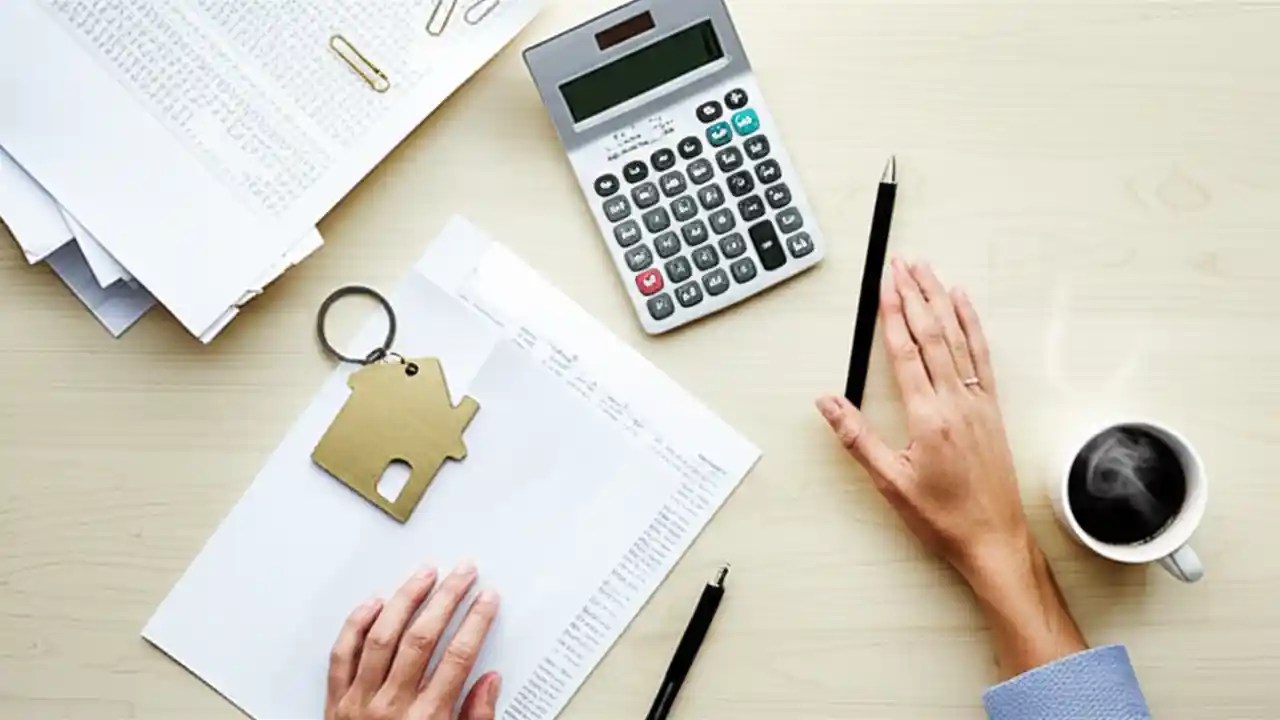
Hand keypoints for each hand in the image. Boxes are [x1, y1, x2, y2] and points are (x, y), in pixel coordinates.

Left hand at [326, 563, 501, 719]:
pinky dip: (357, 623)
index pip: (458, 657)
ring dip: (406, 599)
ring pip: (383, 636)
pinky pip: (342, 654)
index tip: (488, 598)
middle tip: (463, 572)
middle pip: (423, 638)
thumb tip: (490, 681)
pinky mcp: (335, 703)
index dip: (476, 622)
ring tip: (425, 574)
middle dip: (447, 598)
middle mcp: (392, 706)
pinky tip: (374, 602)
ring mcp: (360, 702)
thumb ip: (476, 719)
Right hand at [817, 259, 1085, 676]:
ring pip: (957, 338)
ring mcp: (978, 402)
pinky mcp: (992, 409)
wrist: (994, 538)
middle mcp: (956, 401)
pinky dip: (971, 325)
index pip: (906, 352)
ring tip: (928, 271)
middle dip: (916, 294)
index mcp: (927, 417)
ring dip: (942, 301)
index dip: (894, 314)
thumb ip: (857, 437)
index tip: (886, 284)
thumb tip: (827, 402)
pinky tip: (963, 305)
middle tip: (903, 263)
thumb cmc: (942, 516)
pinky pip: (981, 355)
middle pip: (932, 334)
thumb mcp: (889, 482)